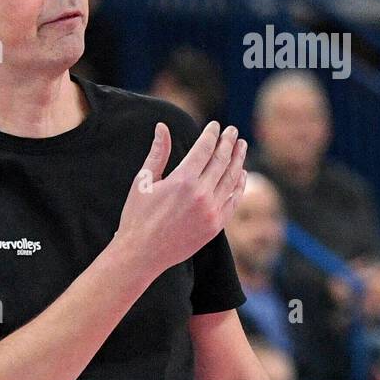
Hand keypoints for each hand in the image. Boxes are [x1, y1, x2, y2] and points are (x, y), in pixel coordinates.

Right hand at [115, 121, 246, 276]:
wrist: (142, 254)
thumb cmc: (138, 215)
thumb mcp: (144, 181)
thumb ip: (158, 152)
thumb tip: (163, 126)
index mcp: (182, 180)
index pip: (204, 149)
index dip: (211, 134)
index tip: (215, 126)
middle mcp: (201, 195)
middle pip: (221, 161)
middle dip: (228, 143)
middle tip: (232, 131)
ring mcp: (211, 211)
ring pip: (231, 179)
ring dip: (238, 160)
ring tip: (241, 147)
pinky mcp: (216, 226)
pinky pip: (234, 200)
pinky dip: (239, 185)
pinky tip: (240, 174)